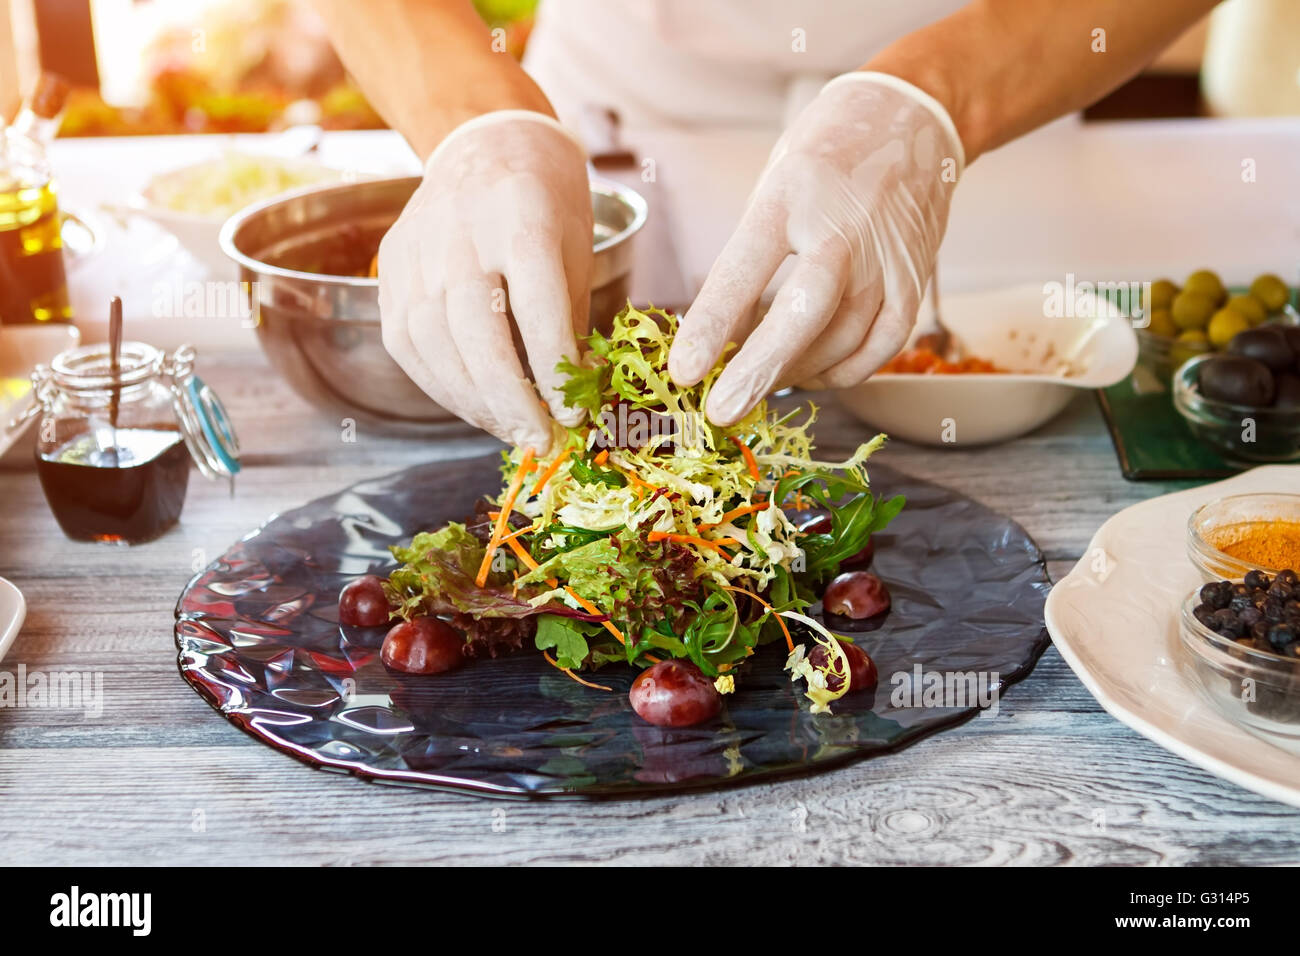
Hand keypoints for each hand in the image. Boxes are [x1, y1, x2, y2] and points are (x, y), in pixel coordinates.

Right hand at [378, 110, 591, 451]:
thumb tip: (570, 403)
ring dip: (473, 401)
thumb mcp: (575, 251)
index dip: (552, 368)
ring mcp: (416, 249)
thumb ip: (569, 324)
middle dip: (508, 398)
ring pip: (433, 343)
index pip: (534, 303)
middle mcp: (460, 231)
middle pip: (476, 329)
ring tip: (508, 429)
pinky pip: (407, 342)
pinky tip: (473, 405)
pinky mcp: (389, 269)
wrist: (482, 144)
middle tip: (537, 440)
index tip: (571, 416)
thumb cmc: (544, 203)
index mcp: (520, 216)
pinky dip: (440, 385)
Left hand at [668, 72, 962, 424]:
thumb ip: (751, 256)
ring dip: (795, 372)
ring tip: (759, 383)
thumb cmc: (824, 157)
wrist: (912, 118)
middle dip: (759, 369)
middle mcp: (843, 227)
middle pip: (803, 312)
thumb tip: (719, 336)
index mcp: (790, 195)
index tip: (683, 371)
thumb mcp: (773, 185)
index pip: (743, 269)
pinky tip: (813, 375)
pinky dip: (843, 371)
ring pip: (842, 339)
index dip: (710, 326)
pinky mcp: (915, 279)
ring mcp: (886, 256)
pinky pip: (881, 345)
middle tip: (722, 411)